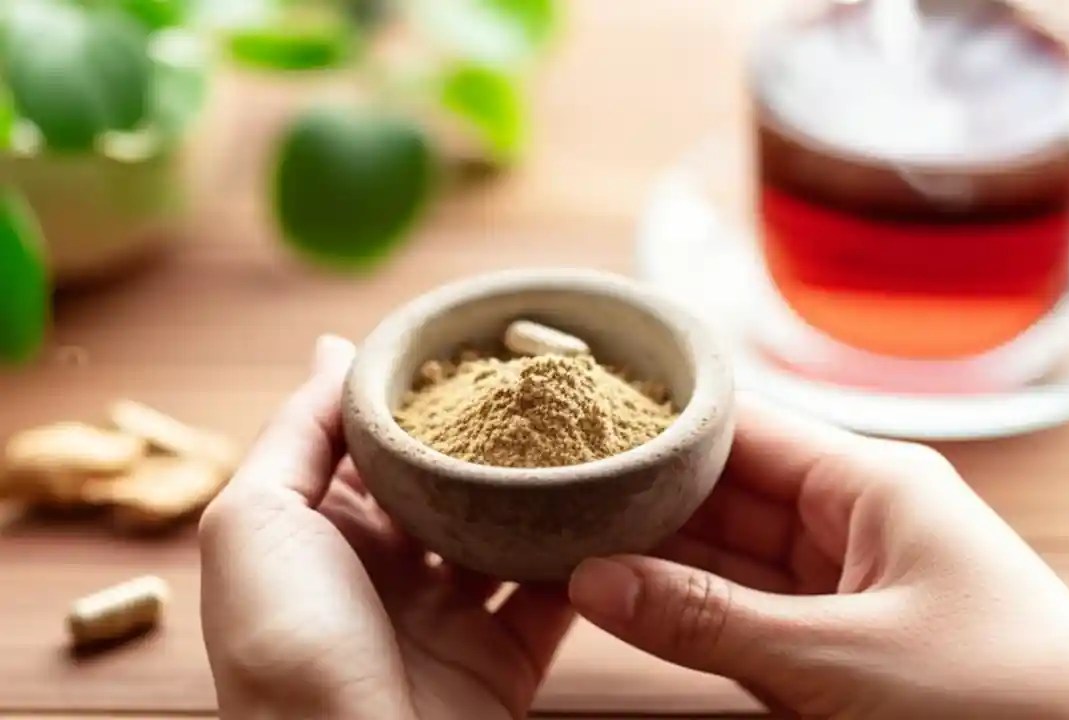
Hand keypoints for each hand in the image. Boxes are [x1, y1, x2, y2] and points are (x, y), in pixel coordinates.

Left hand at [199, 336, 573, 719]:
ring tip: (591, 431)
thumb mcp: (254, 521)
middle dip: (492, 437)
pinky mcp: (504, 656)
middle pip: (449, 484)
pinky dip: (588, 559)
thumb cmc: (285, 649)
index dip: (417, 398)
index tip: (468, 346)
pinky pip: (556, 596)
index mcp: (319, 533)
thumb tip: (339, 349)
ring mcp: (448, 615)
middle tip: (546, 380)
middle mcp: (384, 569)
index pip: (376, 445)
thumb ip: (298, 431)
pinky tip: (617, 509)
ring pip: (511, 534)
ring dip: (547, 492)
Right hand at [568, 400, 1068, 719]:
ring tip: (563, 539)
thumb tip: (594, 581)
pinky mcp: (842, 637)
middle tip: (546, 489)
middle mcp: (857, 516)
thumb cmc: (1005, 698)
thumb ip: (711, 621)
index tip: (572, 428)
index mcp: (874, 481)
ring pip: (730, 551)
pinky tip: (626, 596)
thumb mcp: (843, 660)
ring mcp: (847, 578)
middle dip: (643, 493)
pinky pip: (749, 607)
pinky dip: (692, 607)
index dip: (656, 425)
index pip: (741, 428)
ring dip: (658, 553)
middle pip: (727, 487)